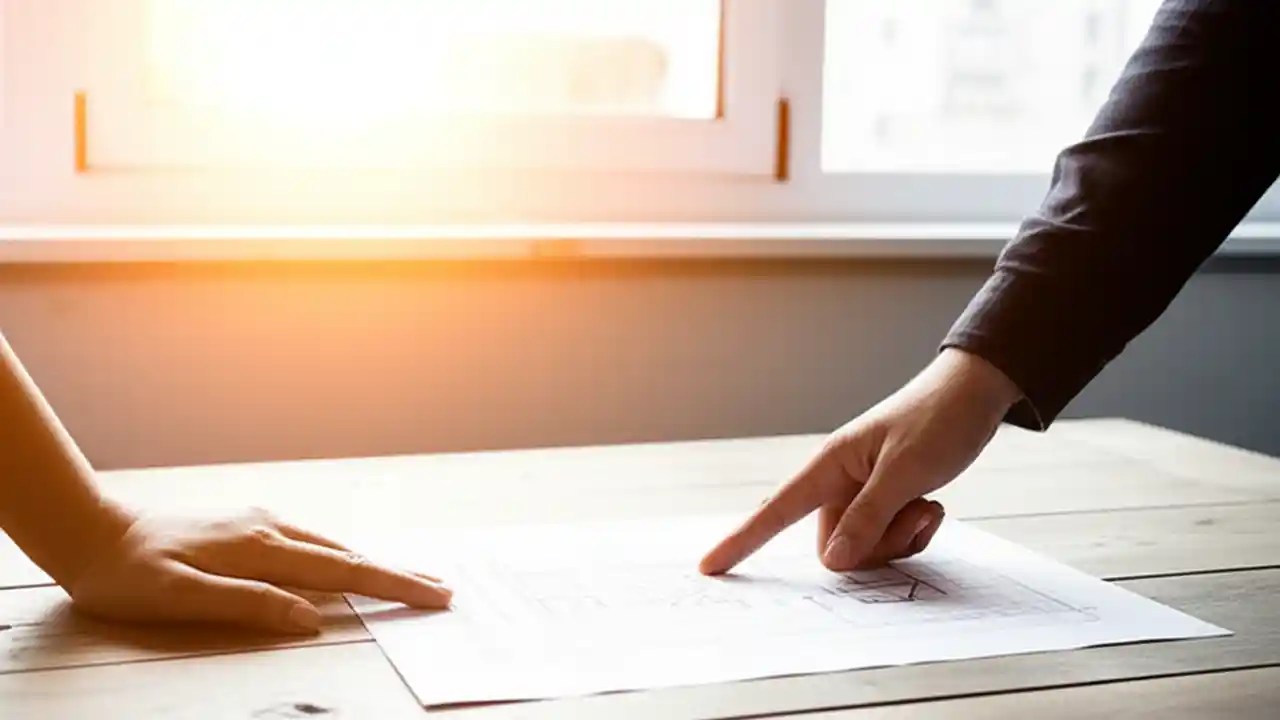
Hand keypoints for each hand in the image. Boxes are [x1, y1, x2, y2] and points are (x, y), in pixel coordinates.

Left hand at [65, 505, 450, 633]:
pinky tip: (348, 565)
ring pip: (334, 547)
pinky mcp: (250, 527)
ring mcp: (262, 523)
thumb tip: (309, 618)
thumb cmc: (129, 572)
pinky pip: (312, 544)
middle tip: (444, 589)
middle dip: (399, 573)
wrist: (94, 531)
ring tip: (410, 578)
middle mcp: (271, 528)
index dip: (393, 585)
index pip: (344, 572)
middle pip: (350, 556)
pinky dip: (344, 558)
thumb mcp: (179, 596)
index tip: (435, 595)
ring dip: (375, 565)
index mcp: (262, 546)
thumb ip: (248, 604)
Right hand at [700, 349, 1021, 574]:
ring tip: (927, 505)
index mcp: (830, 465)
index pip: (774, 510)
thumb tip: (835, 560)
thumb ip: (868, 517)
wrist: (973, 394)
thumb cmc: (937, 420)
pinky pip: (886, 540)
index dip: (741, 541)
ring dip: (899, 538)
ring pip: (864, 547)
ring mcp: (863, 492)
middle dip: (876, 546)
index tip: (709, 567)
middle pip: (836, 546)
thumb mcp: (905, 472)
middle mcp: (840, 482)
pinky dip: (911, 532)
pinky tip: (931, 506)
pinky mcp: (886, 499)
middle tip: (914, 515)